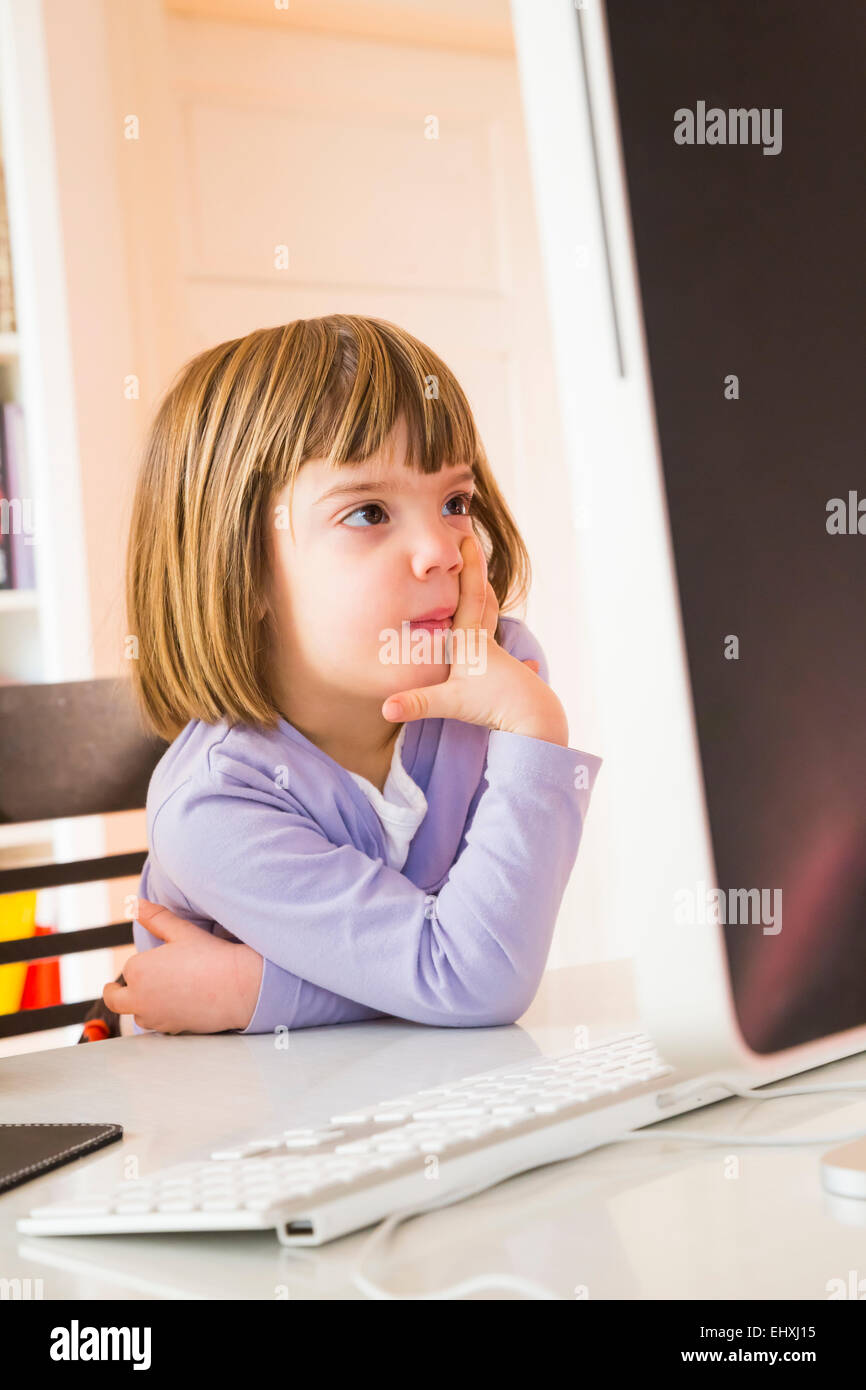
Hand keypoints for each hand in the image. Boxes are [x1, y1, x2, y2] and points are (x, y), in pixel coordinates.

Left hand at [103, 898, 261, 1033]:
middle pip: (115, 999)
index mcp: (138, 970)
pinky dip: (159, 1018)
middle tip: (114, 988)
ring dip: (139, 1006)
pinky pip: (157, 1026)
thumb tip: (136, 904)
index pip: (130, 968)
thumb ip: (155, 918)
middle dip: (115, 992)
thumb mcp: (181, 931)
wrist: (238, 986)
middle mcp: (140, 998)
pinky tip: (173, 1009)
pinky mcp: (171, 1030)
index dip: (143, 963)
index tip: (153, 960)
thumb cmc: (211, 957)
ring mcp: (155, 1017)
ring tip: (152, 997)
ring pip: (137, 1015)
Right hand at [381, 532, 567, 744]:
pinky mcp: (514, 679)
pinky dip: (516, 661)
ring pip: (495, 629)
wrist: (536, 722)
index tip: (470, 538)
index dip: (469, 568)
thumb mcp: (450, 704)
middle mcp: (488, 646)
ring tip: (486, 593)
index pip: (470, 597)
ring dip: (489, 608)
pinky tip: (531, 666)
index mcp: (471, 643)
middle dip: (477, 578)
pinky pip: (510, 664)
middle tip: (474, 552)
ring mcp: (503, 661)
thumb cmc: (494, 708)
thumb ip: (417, 704)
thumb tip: (385, 709)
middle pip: (484, 604)